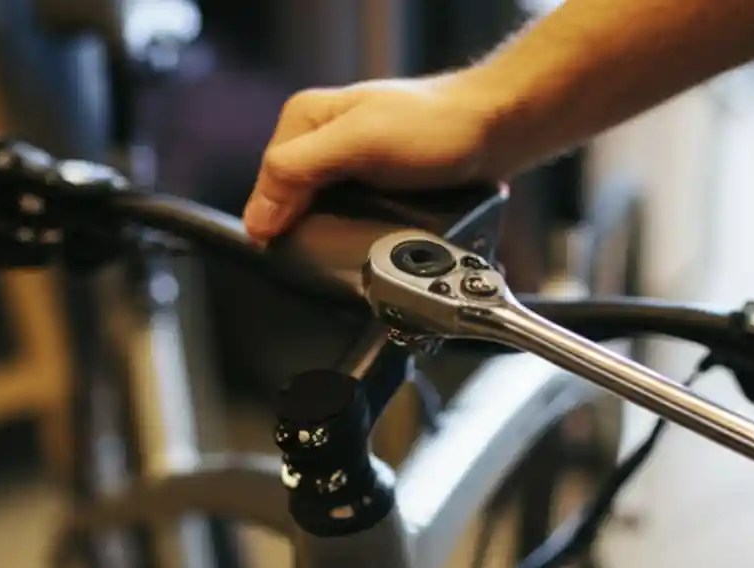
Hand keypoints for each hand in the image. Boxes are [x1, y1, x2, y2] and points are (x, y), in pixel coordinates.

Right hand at [242, 72, 507, 241]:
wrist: (496, 131)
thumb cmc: (436, 128)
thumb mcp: (360, 142)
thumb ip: (303, 170)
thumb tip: (258, 221)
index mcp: (303, 120)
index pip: (266, 186)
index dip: (277, 224)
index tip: (300, 253)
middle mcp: (320, 141)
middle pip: (291, 206)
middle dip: (308, 234)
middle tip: (335, 259)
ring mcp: (346, 166)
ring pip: (320, 219)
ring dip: (335, 242)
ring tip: (356, 262)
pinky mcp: (373, 189)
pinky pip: (350, 223)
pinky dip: (359, 239)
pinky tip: (374, 251)